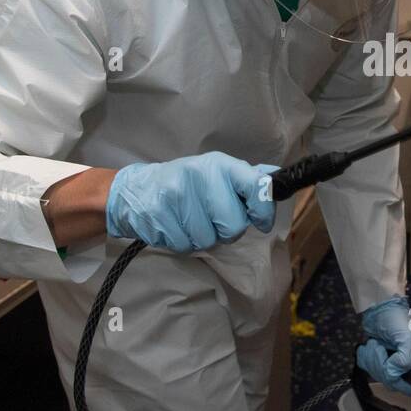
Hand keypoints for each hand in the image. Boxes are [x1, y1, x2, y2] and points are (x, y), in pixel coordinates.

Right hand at [105, 152, 277, 252]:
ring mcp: (177, 195)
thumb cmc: (185, 184)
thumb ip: (246, 179)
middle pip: (234, 225)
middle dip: (226, 231)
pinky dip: (182, 242)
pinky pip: (185, 245)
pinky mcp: (158, 214)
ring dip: (202, 238)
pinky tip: (174, 226)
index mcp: (220, 165)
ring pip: (208, 240)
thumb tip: (276, 180)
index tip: (261, 221)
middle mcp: (200, 176)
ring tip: (189, 221)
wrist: (135, 189)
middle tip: (212, 221)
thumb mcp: (216, 173)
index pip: (256, 186)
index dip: (264, 210)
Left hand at [356, 296, 410, 395]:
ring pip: (381, 377)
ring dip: (373, 361)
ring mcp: (393, 364)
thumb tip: (392, 374)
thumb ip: (404, 362)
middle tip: (379, 349)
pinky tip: (368, 349)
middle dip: (382, 367)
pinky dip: (366, 360)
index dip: (400, 379)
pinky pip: (371, 371)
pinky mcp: (380, 361)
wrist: (379, 308)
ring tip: (374, 345)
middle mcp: (409, 366)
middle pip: (394, 382)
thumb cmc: (397, 320)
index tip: (390, 365)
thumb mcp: (407, 340)